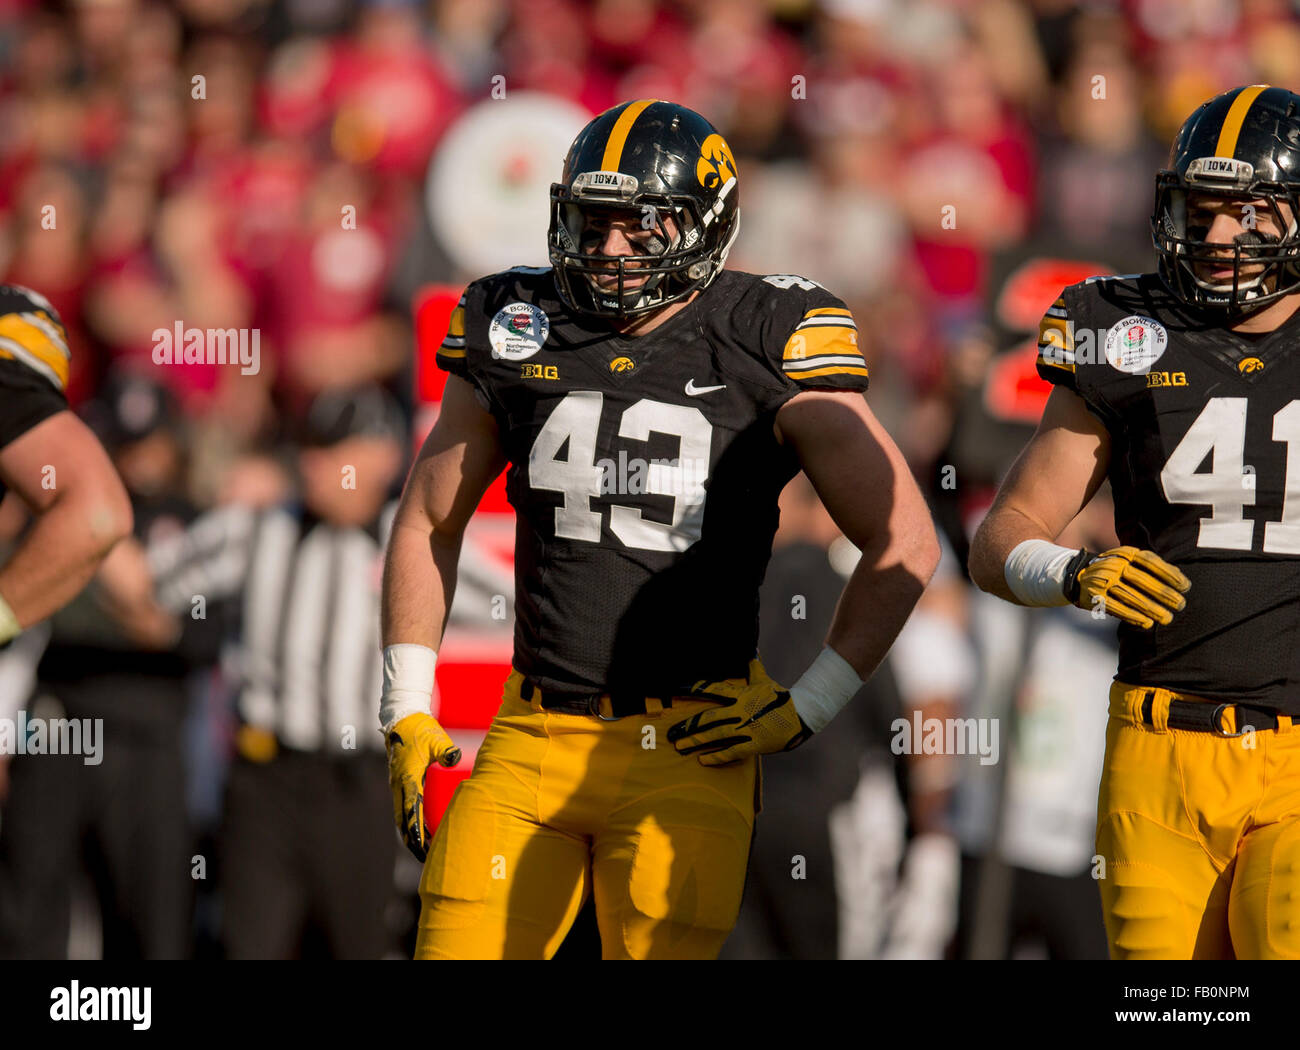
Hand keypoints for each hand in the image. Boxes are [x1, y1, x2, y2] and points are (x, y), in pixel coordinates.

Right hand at [385, 712, 460, 861]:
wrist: (401, 717)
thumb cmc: (419, 728)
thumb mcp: (436, 739)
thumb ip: (445, 750)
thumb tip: (454, 757)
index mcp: (407, 777)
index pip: (410, 810)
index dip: (415, 830)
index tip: (421, 847)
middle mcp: (399, 785)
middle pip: (402, 820)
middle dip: (412, 840)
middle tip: (424, 858)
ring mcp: (397, 784)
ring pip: (401, 816)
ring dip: (410, 833)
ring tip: (424, 850)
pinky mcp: (400, 782)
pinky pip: (404, 807)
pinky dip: (411, 821)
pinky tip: (422, 829)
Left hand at [668, 657, 811, 765]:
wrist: (802, 714)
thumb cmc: (780, 697)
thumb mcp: (764, 680)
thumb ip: (753, 667)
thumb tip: (751, 650)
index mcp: (741, 695)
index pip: (713, 689)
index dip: (695, 689)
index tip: (679, 689)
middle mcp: (739, 711)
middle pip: (708, 718)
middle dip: (688, 725)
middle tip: (671, 732)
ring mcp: (746, 728)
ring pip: (715, 736)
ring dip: (696, 741)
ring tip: (680, 746)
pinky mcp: (753, 744)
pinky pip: (731, 752)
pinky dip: (716, 756)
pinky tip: (702, 760)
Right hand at [1067, 546, 1190, 628]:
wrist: (1079, 575)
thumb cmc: (1114, 569)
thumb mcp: (1130, 560)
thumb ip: (1151, 567)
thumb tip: (1180, 577)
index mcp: (1125, 553)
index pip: (1150, 561)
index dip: (1169, 574)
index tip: (1185, 587)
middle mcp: (1113, 565)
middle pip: (1142, 580)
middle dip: (1163, 593)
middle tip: (1180, 605)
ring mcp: (1102, 580)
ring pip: (1130, 596)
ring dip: (1151, 608)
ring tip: (1167, 618)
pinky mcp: (1094, 596)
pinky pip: (1115, 607)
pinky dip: (1132, 616)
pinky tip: (1146, 622)